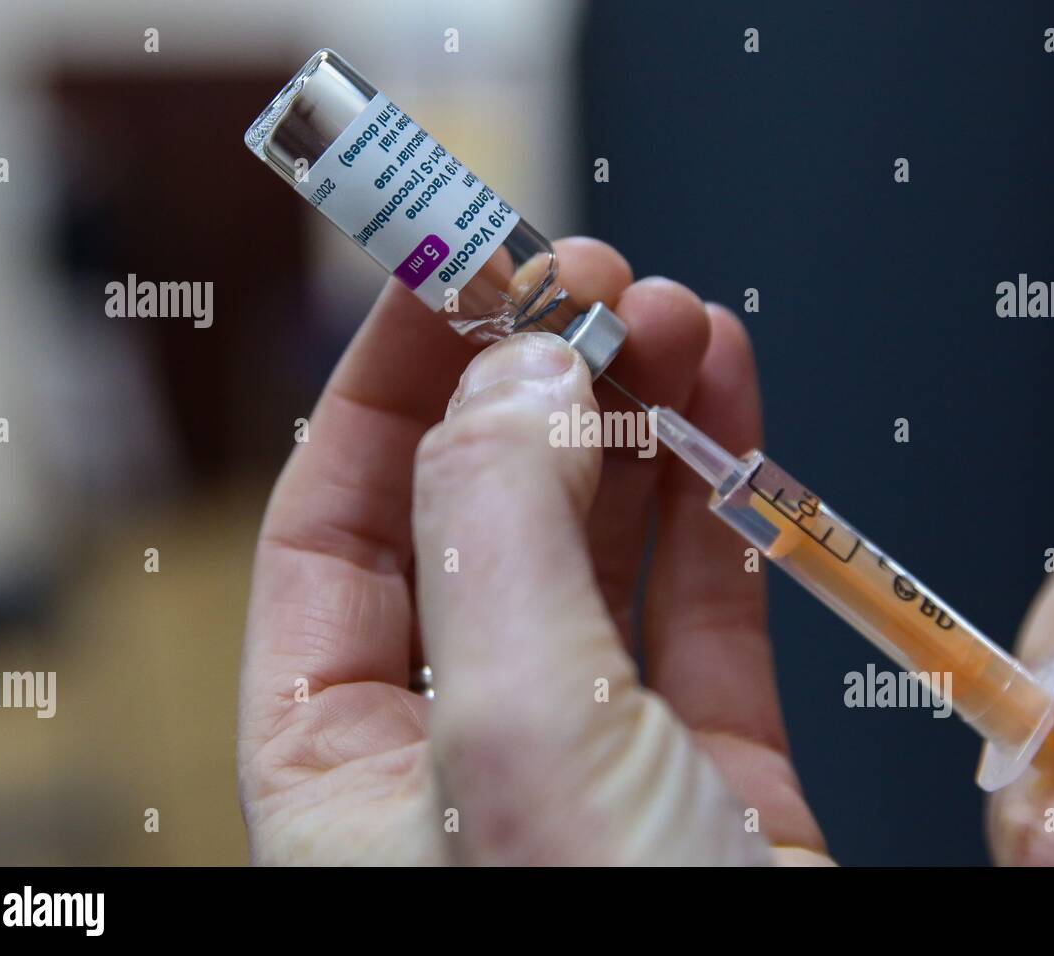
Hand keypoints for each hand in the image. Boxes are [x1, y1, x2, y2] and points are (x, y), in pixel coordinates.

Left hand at [237, 237, 828, 864]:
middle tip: (589, 284)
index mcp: (343, 775)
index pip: (329, 538)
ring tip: (672, 318)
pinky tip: (725, 399)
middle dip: (533, 387)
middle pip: (475, 525)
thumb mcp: (517, 733)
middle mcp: (458, 759)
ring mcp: (591, 763)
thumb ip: (503, 532)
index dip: (385, 390)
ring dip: (634, 422)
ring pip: (598, 555)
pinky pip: (705, 608)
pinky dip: (717, 499)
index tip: (447, 274)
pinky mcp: (714, 776)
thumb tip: (525, 376)